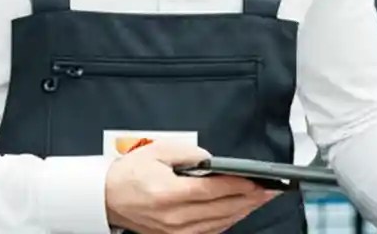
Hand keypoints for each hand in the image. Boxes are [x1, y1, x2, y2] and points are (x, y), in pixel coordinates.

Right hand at [104, 139, 278, 233]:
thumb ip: (189, 153)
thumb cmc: (130, 173)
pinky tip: (237, 212)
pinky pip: (207, 232)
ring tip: (259, 200)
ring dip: (241, 212)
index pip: (213, 191)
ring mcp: (174, 231)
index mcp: (169, 193)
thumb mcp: (158, 151)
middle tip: (270, 191)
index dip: (239, 186)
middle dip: (249, 199)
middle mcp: (173, 216)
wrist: (105, 197)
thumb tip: (213, 161)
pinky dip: (226, 222)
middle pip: (221, 210)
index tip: (258, 182)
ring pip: (218, 224)